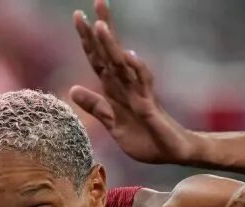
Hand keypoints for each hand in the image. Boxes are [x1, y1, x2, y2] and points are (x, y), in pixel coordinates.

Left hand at [70, 0, 198, 165]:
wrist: (172, 153)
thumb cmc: (146, 139)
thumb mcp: (113, 125)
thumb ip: (96, 107)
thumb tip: (72, 88)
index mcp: (115, 90)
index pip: (99, 60)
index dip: (88, 40)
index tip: (79, 15)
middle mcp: (126, 86)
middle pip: (110, 54)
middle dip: (102, 29)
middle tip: (97, 2)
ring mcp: (139, 93)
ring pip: (123, 65)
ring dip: (112, 45)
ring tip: (101, 24)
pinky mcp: (150, 106)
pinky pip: (143, 84)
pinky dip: (136, 68)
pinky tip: (129, 54)